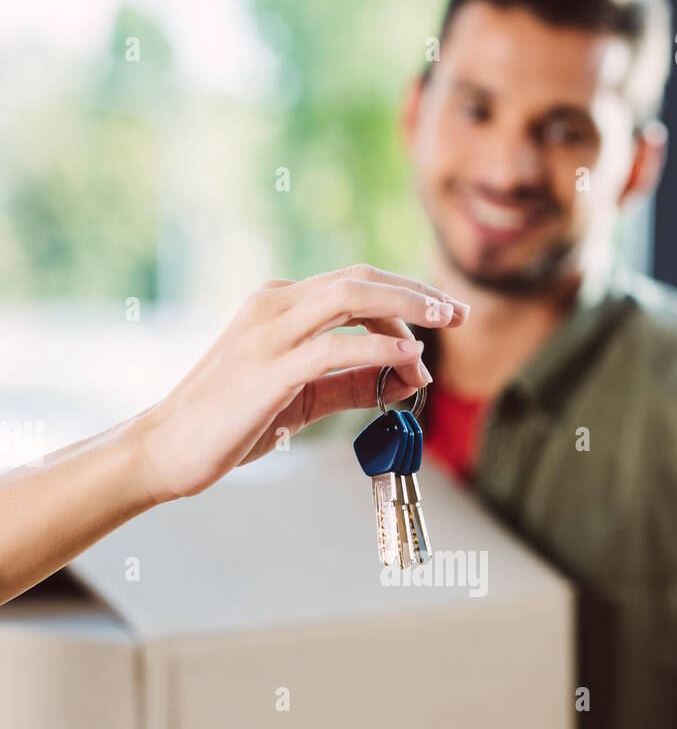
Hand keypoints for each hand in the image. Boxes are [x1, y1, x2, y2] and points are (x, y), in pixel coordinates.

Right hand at [134, 265, 468, 503]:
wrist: (168, 449)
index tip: (443, 316)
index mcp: (277, 305)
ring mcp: (268, 334)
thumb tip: (406, 376)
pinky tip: (407, 360)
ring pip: (349, 297)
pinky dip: (377, 348)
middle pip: (359, 279)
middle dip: (416, 292)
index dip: (405, 295)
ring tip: (442, 326)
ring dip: (405, 307)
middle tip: (457, 313)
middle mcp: (273, 307)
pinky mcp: (268, 370)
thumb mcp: (300, 397)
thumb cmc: (229, 423)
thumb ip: (349, 383)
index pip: (354, 283)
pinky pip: (333, 347)